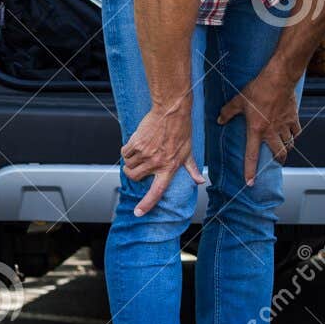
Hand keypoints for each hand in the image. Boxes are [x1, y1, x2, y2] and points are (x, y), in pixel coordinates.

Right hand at [121, 100, 204, 215]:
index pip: (157, 192)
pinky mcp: (136, 143)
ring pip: (128, 165)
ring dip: (130, 161)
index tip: (138, 213)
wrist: (172, 111)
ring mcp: (145, 153)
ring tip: (140, 151)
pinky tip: (135, 143)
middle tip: (138, 166)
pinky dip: (126, 150)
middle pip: (135, 177)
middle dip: (133, 174)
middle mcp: (156, 163)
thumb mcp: (189, 151)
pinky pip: (124, 153)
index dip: (147, 204)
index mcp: (169, 168)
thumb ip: (192, 168)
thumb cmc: (182, 130)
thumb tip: (200, 181)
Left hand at [216, 62, 300, 185]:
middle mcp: (272, 131)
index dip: (250, 171)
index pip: (252, 155)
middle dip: (278, 161)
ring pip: (289, 144)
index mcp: (256, 130)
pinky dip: (295, 135)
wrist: (279, 78)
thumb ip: (228, 112)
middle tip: (276, 162)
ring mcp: (284, 126)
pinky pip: (297, 132)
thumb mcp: (239, 100)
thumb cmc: (259, 88)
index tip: (251, 183)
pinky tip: (292, 133)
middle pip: (278, 154)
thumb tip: (219, 119)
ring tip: (284, 148)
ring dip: (286, 149)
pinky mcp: (294, 118)